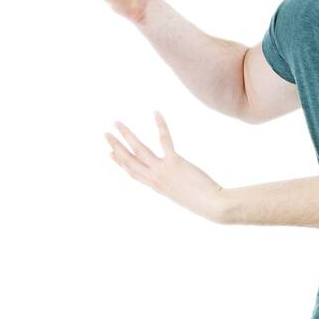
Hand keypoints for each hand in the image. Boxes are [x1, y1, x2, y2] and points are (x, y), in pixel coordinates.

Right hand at [104, 113, 225, 221]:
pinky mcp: (175, 163)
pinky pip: (165, 140)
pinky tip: (156, 112)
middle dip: (116, 146)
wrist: (212, 206)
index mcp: (157, 187)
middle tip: (106, 133)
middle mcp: (156, 179)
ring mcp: (163, 171)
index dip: (120, 163)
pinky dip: (161, 124)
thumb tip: (177, 183)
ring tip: (117, 122)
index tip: (110, 153)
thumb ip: (176, 187)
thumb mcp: (183, 196)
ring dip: (126, 135)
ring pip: (139, 150)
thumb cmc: (204, 203)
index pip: (133, 173)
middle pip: (130, 161)